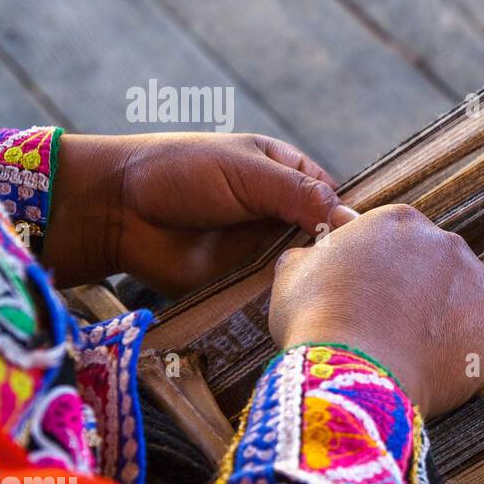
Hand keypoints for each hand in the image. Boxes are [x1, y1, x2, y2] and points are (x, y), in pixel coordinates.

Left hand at [43, 132, 354, 294]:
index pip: (335, 200)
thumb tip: (351, 220)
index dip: (351, 219)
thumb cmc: (180, 173)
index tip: (366, 242)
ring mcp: (264, 251)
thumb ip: (299, 194)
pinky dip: (288, 300)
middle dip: (339, 255)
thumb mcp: (247, 173)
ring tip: (338, 297)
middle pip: (326, 238)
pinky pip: (275, 294)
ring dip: (315, 280)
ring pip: (305, 269)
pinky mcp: (244, 283)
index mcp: (287, 175)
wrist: (117, 211)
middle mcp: (281, 214)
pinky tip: (305, 310)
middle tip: (358, 276)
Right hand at [268, 204, 483, 417]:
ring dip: (448, 322)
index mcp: (399, 221)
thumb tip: (318, 250)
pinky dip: (472, 352)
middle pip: (436, 268)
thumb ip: (313, 254)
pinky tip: (443, 370)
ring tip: (416, 356)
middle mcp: (446, 241)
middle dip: (419, 296)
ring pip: (465, 301)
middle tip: (394, 332)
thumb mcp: (294, 274)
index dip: (385, 275)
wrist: (354, 369)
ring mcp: (479, 279)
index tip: (373, 302)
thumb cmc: (319, 321)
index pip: (399, 242)